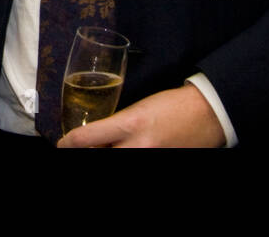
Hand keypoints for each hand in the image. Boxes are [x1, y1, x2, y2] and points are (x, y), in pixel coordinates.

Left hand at [56, 84, 225, 147]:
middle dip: (87, 153)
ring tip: (106, 147)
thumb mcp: (137, 109)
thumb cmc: (171, 106)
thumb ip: (115, 124)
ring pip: (118, 160)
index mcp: (130, 123)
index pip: (87, 139)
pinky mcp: (160, 163)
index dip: (68, 143)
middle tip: (81, 149)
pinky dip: (126, 156)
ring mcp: (151, 156)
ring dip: (106, 154)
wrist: (206, 115)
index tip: (62, 145)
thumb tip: (95, 138)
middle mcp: (138, 145)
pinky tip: (123, 150)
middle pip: (99, 156)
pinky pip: (136, 163)